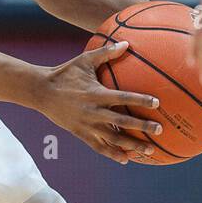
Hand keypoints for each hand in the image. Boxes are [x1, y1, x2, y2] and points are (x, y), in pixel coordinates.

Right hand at [38, 41, 163, 163]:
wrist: (41, 91)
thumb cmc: (65, 73)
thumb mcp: (84, 60)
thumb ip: (106, 53)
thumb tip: (127, 43)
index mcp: (96, 93)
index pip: (123, 98)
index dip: (141, 100)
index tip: (157, 103)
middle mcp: (93, 111)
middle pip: (122, 122)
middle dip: (142, 127)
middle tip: (160, 130)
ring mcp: (87, 125)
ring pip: (113, 139)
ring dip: (132, 145)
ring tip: (149, 150)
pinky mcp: (80, 133)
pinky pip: (99, 147)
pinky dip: (113, 154)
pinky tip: (126, 159)